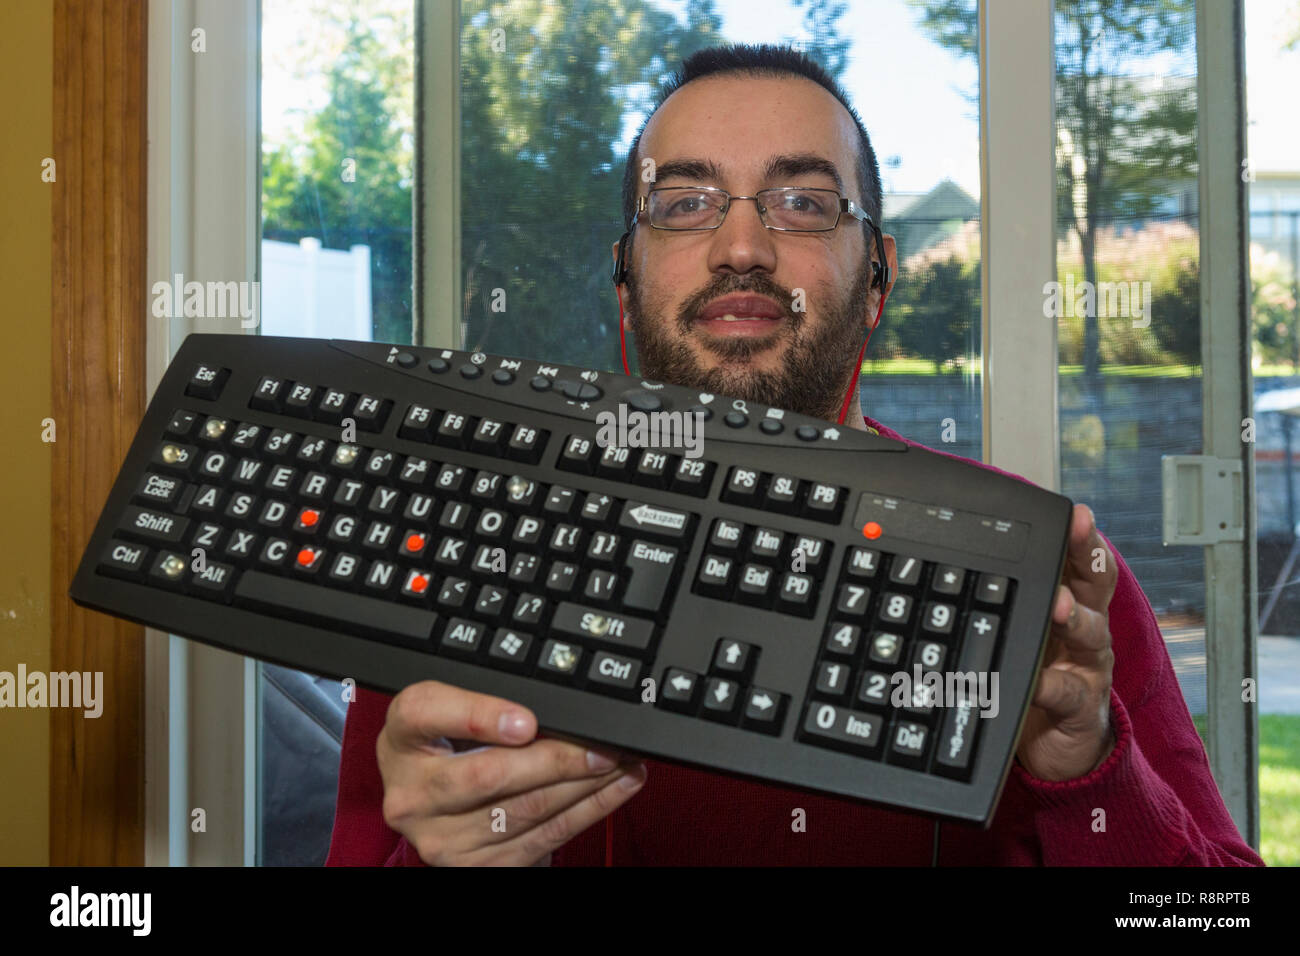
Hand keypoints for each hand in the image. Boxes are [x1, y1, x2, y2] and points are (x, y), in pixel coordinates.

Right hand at [377, 680, 646, 864]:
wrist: (434, 807)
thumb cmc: (449, 746)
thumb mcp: (450, 713)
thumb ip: (486, 700)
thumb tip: (555, 707)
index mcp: (402, 737)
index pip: (426, 714)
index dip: (480, 716)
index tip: (527, 721)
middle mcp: (412, 794)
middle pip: (488, 775)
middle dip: (556, 759)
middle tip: (602, 745)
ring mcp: (441, 837)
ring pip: (525, 810)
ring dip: (584, 786)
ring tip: (620, 762)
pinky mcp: (474, 866)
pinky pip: (542, 837)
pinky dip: (588, 810)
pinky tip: (614, 789)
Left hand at [1016, 504, 1117, 781]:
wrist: (1059, 746)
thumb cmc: (1035, 675)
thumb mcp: (1021, 632)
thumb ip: (1002, 600)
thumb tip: (953, 562)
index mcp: (1069, 604)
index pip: (1077, 563)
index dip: (1079, 537)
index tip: (1074, 512)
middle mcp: (1084, 630)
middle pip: (1094, 585)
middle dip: (1088, 555)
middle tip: (1079, 531)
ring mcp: (1086, 668)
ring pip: (1090, 634)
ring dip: (1073, 617)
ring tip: (1057, 604)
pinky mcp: (1081, 708)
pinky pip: (1066, 694)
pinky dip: (1050, 685)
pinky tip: (1037, 679)